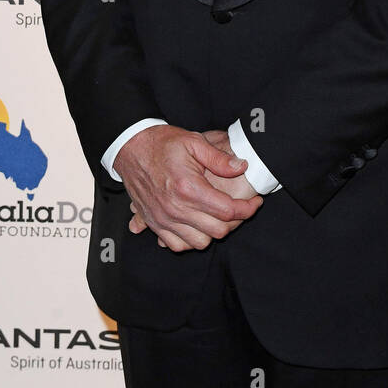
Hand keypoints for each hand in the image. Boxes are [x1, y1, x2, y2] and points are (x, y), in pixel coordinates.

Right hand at [118, 124, 261, 251]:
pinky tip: (198, 225)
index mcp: (188, 188)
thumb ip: (219, 158)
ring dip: (213, 232)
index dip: (248, 209)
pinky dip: (191, 240)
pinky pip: (177, 245)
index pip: (228, 210)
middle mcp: (175, 208)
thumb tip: (242, 167)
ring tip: (219, 216)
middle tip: (240, 208)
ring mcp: (163, 219)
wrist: (131, 148)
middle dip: (235, 221)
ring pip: (199, 242)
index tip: (255, 202)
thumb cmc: (163, 143)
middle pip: (217, 230)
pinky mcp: (154, 223)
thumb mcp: (194, 142)